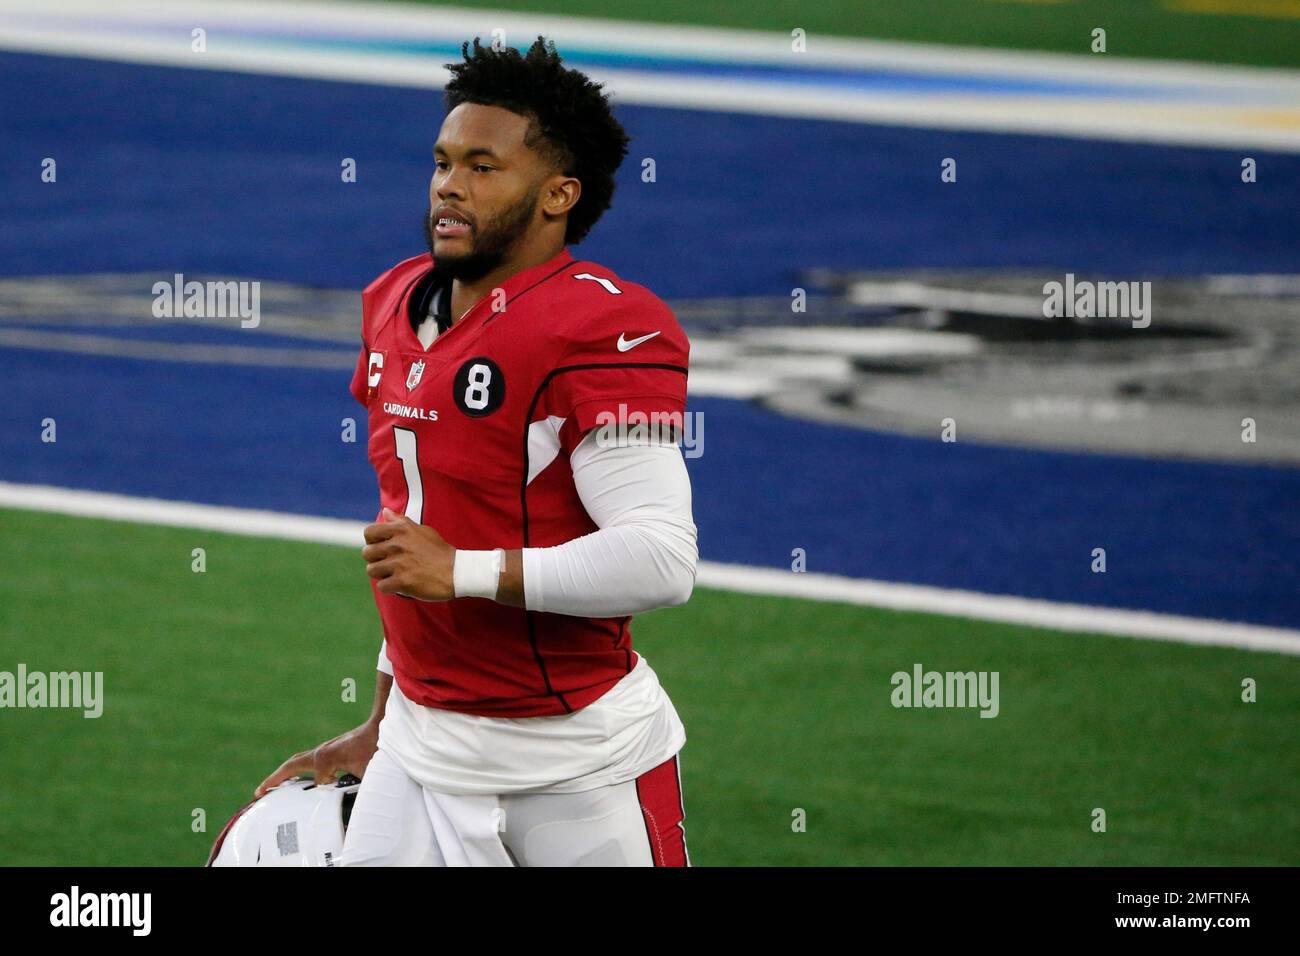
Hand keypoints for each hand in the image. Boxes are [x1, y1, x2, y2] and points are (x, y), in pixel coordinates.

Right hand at [254, 721, 379, 797]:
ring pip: (299, 761)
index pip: (304, 777)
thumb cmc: (374, 749)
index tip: (293, 801)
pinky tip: (306, 780)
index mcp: (323, 757)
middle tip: (259, 792)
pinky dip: (300, 769)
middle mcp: (321, 751)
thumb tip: (338, 800)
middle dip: (275, 778)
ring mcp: (327, 749)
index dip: (302, 791)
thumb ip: (349, 787)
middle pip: (291, 765)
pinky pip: (310, 761)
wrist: (383, 726)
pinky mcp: (334, 749)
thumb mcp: (364, 772)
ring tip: (275, 787)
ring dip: (286, 773)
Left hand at [362, 507, 455, 600]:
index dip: (372, 541)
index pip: (369, 532)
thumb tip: (385, 511)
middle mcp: (398, 544)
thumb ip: (401, 521)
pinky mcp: (402, 581)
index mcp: (401, 529)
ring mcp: (399, 563)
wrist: (456, 572)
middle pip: (367, 553)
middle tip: (389, 563)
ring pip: (372, 570)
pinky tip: (401, 584)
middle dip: (376, 559)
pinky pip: (382, 586)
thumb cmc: (439, 551)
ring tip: (394, 574)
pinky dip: (390, 588)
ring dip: (381, 574)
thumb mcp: (422, 530)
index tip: (381, 548)